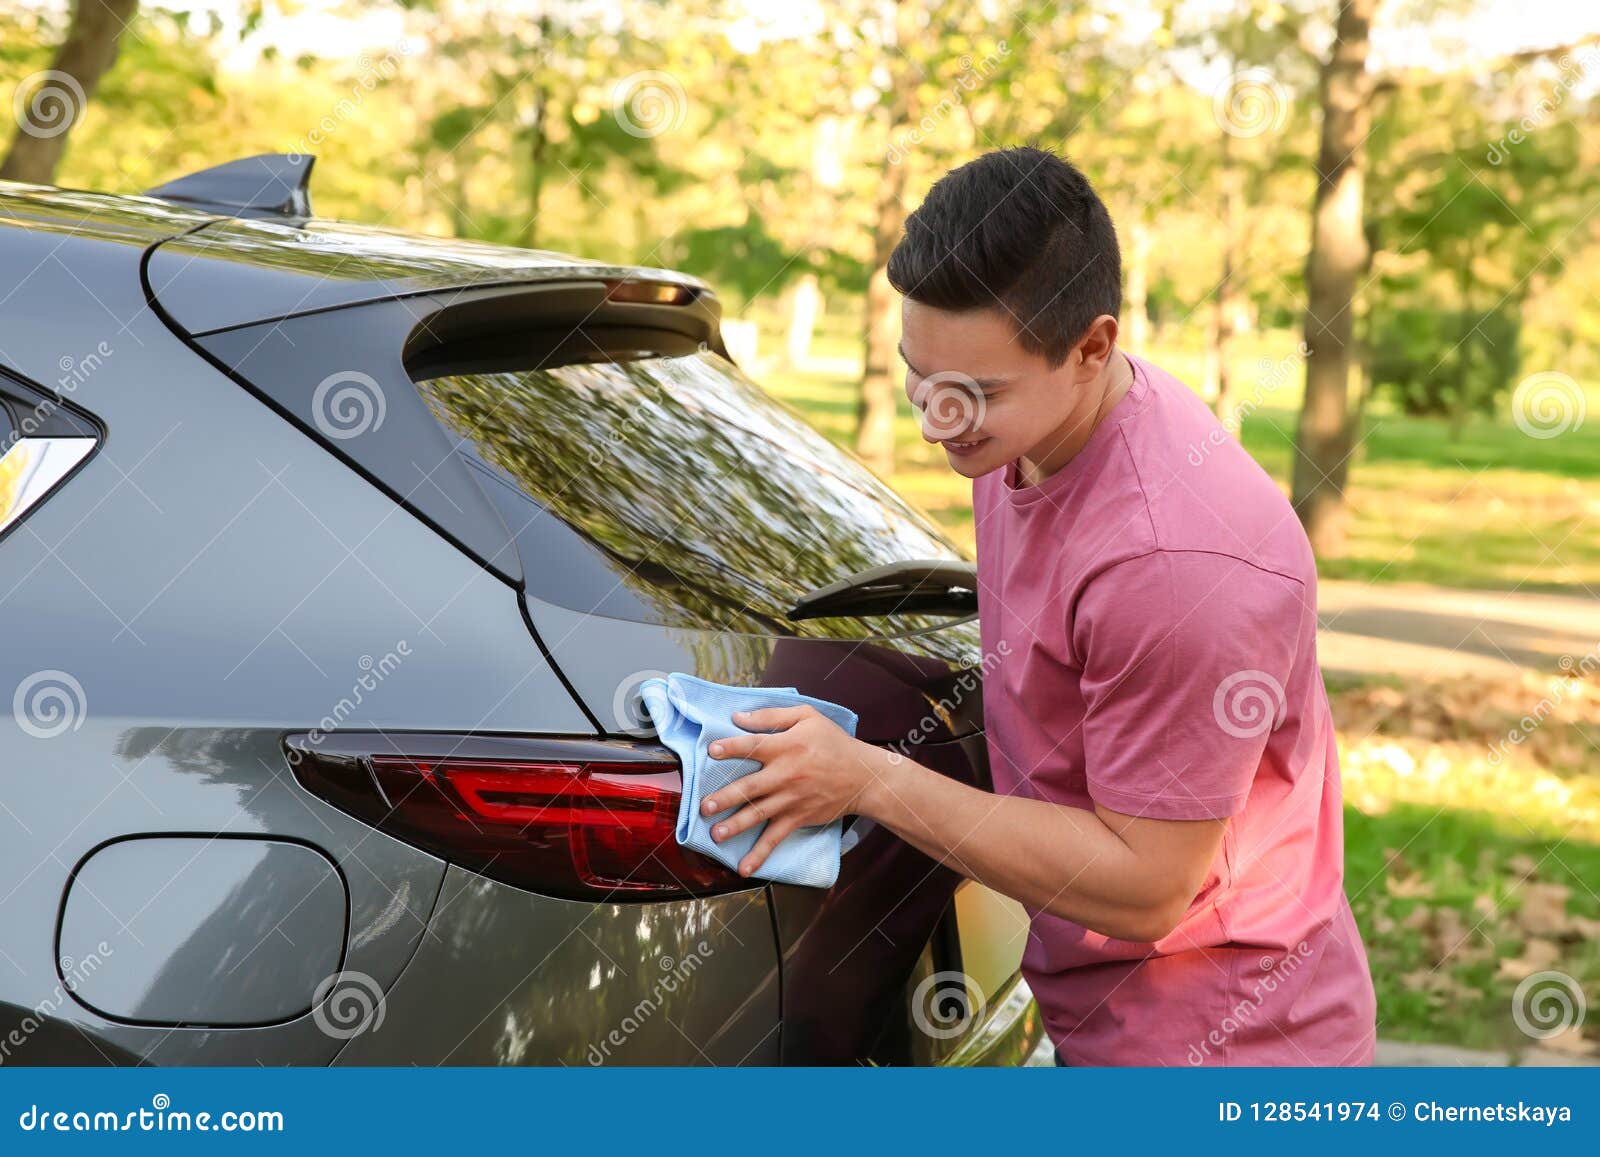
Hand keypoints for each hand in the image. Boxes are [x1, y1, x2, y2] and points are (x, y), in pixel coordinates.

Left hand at [700, 704, 888, 876]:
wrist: (863, 776)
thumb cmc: (833, 742)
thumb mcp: (807, 717)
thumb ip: (772, 715)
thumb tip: (738, 717)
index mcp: (786, 747)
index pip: (754, 746)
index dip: (732, 748)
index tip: (712, 751)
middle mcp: (786, 775)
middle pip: (751, 786)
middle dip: (726, 797)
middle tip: (705, 807)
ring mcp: (791, 799)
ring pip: (759, 814)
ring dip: (736, 826)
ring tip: (716, 835)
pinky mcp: (798, 818)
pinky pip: (776, 837)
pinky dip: (761, 854)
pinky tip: (744, 867)